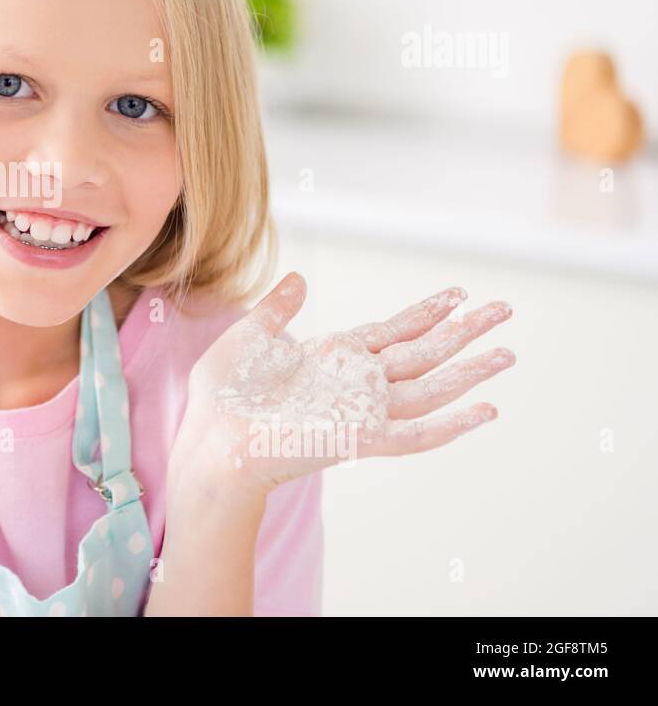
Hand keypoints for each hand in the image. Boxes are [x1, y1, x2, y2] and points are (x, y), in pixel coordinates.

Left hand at [172, 273, 514, 494]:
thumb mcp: (248, 337)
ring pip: (430, 388)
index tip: (459, 293)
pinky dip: (451, 424)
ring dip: (469, 371)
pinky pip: (415, 434)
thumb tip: (299, 278)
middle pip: (423, 352)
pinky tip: (486, 411)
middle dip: (464, 331)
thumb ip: (277, 310)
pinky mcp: (360, 438)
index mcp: (332, 356)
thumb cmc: (222, 397)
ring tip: (507, 352)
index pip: (392, 330)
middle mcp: (355, 382)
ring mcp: (361, 410)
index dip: (426, 312)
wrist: (212, 441)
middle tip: (504, 308)